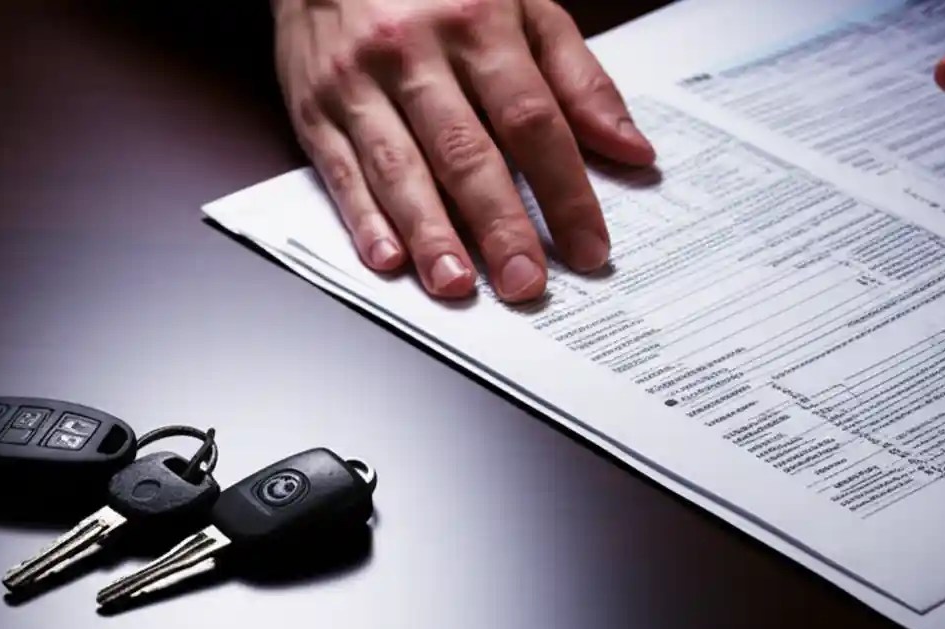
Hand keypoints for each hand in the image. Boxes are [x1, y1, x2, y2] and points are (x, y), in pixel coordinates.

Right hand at [271, 0, 655, 302]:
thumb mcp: (521, 5)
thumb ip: (577, 78)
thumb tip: (630, 149)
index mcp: (477, 24)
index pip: (532, 119)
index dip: (563, 189)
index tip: (587, 246)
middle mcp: (416, 54)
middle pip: (465, 151)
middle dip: (498, 224)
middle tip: (524, 283)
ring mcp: (359, 82)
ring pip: (399, 167)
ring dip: (429, 233)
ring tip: (457, 285)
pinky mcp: (314, 108)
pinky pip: (340, 170)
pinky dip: (363, 218)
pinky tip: (387, 258)